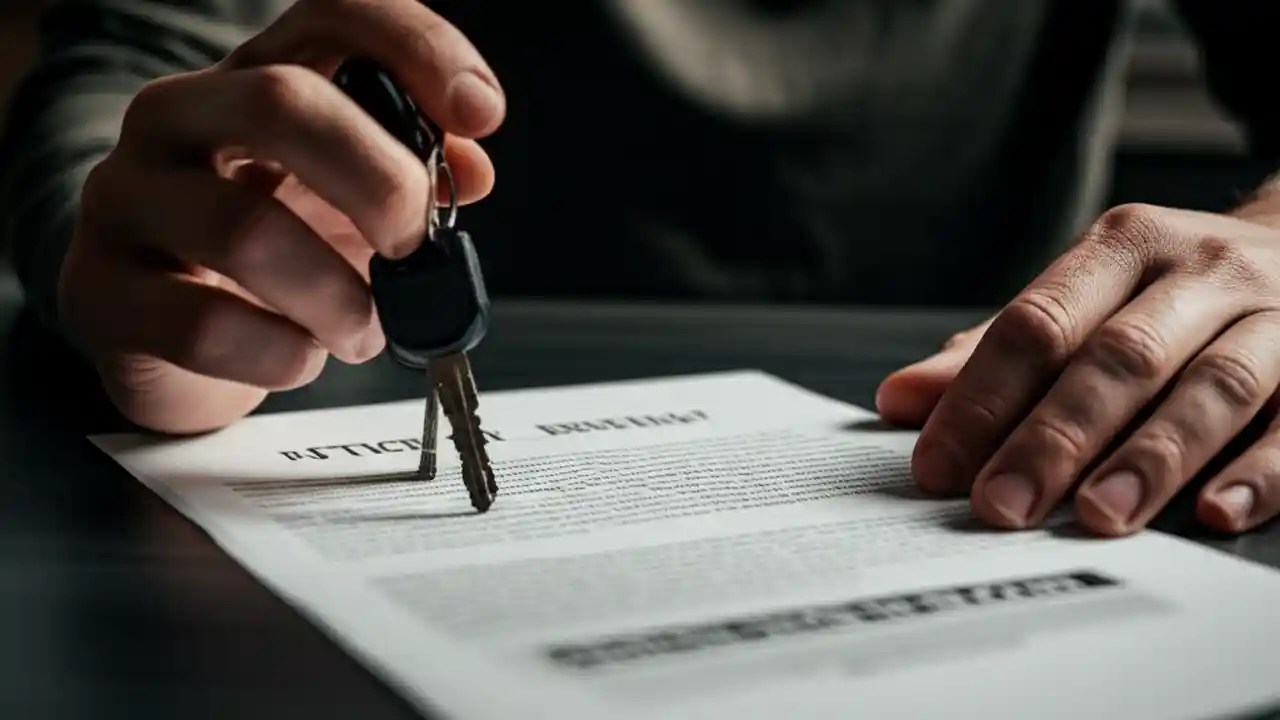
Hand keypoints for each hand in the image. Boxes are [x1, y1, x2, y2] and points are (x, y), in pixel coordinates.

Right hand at [60, 0, 503, 433]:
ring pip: (243, 230)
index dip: (416, 48)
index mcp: (255, 77)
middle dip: (380, 183)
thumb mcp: (351, 198)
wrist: (168, 330)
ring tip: (362, 328)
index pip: (332, 14)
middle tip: (414, 245)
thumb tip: (472, 170)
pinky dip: (280, 355)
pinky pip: (203, 325)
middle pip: (281, 102)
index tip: (479, 114)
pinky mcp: (102, 290)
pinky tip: (297, 355)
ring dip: (338, 298)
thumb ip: (413, 172)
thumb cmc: (271, 249)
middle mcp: (179, 116)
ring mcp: (127, 198)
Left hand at [876, 202, 1279, 535]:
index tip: (937, 466)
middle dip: (1054, 436)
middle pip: (1119, 356)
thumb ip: (995, 352)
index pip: (1038, 322)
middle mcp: (1202, 271)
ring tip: (1097, 515)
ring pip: (1214, 385)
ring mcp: (1279, 315)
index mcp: (1123, 247)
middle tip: (1003, 505)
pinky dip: (1261, 471)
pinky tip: (1213, 512)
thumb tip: (899, 400)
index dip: (981, 397)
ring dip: (1152, 456)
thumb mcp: (1084, 300)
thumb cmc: (1168, 293)